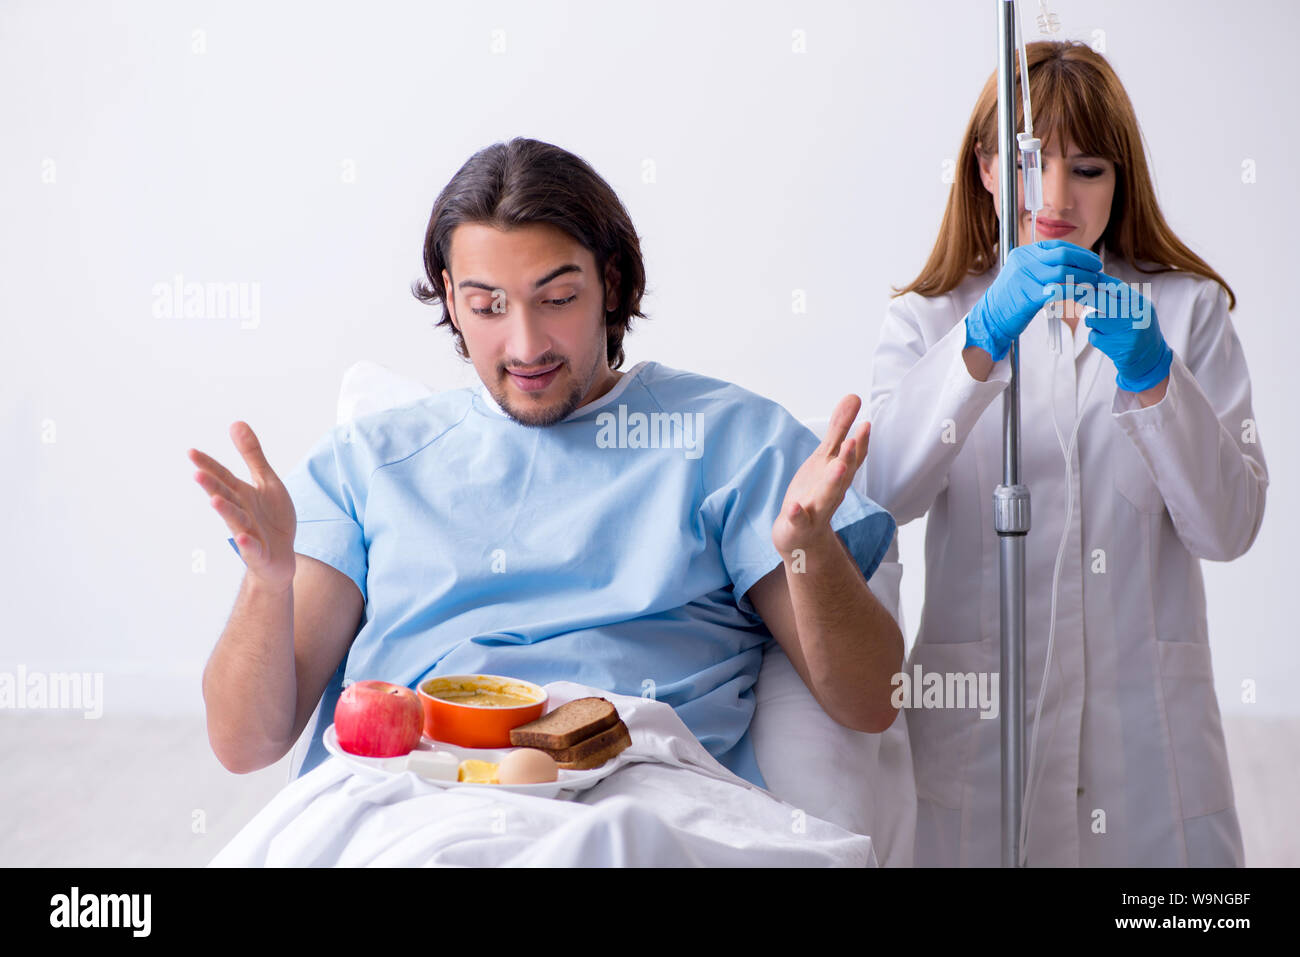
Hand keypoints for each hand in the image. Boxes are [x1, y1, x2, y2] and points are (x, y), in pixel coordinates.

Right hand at [188, 422, 296, 589]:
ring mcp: (248, 533)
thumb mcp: (266, 481)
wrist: (281, 556)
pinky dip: (247, 544)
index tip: (191, 452)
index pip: (223, 476)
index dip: (209, 465)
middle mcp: (241, 512)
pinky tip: (241, 537)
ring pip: (235, 520)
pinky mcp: (259, 553)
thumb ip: (252, 455)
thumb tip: (236, 422)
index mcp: (242, 494)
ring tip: (215, 500)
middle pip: (225, 496)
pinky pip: (252, 549)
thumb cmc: (271, 517)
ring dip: (225, 511)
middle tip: (197, 473)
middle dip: (212, 486)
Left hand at [773, 395, 868, 557]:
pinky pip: (799, 519)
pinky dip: (797, 514)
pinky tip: (794, 506)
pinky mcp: (799, 524)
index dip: (861, 442)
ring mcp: (816, 509)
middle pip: (843, 475)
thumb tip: (854, 396)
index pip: (853, 458)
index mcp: (838, 475)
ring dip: (832, 482)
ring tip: (837, 466)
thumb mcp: (826, 457)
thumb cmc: (815, 492)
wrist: (801, 536)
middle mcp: (832, 491)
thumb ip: (839, 429)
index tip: (866, 424)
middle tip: (854, 439)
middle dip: (849, 458)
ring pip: (827, 496)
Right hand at [966, 239, 1102, 360]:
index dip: (1079, 252)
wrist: (991, 317)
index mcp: (1023, 254)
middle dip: (1084, 262)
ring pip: (1063, 272)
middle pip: (1062, 255)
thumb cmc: (1010, 298)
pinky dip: (1074, 292)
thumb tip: (1073, 264)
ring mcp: (1025, 278)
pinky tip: (1082, 295)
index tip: (1092, 261)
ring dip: (1082, 278)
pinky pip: (1058, 291)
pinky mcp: (1028, 297)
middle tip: (1097, 270)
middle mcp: (1023, 262)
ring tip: (1092, 283)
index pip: (1057, 246)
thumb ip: (1042, 266)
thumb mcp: (1023, 274)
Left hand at [1084, 272, 1171, 391]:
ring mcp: (1124, 332)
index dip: (1097, 282)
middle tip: (1079, 296)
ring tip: (1107, 327)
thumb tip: (1091, 281)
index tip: (1084, 279)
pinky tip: (1109, 340)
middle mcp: (1134, 316)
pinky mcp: (1114, 347)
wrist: (1149, 358)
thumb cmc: (1138, 328)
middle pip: (1100, 301)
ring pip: (1093, 319)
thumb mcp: (1137, 309)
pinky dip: (1096, 337)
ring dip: (1094, 322)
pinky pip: (1093, 336)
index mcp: (1140, 303)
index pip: (1115, 286)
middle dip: (1086, 297)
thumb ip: (1118, 297)